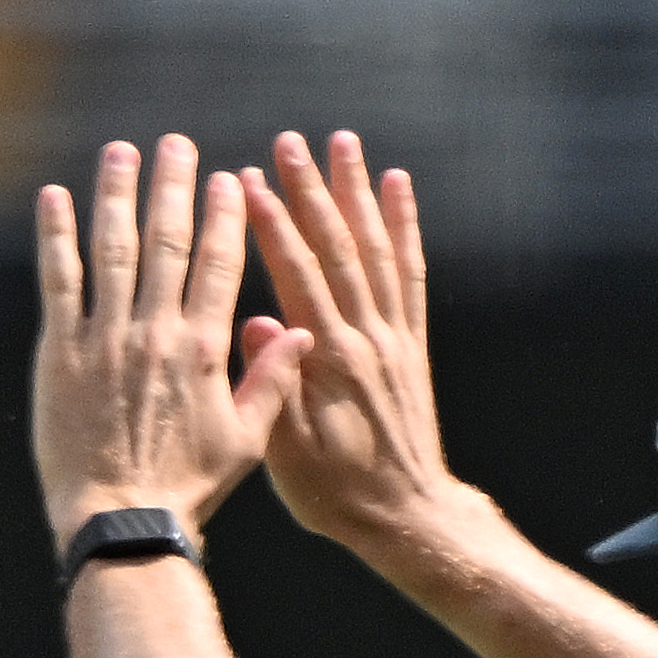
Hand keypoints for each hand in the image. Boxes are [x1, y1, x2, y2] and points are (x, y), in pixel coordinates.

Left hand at [33, 133, 281, 538]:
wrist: (121, 523)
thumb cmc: (185, 489)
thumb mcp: (243, 441)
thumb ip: (269, 381)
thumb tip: (301, 332)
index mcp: (203, 348)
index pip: (218, 263)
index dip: (223, 216)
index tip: (226, 179)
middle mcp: (155, 332)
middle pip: (167, 241)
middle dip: (173, 186)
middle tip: (175, 144)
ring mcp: (105, 339)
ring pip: (113, 249)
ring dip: (117, 194)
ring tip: (121, 152)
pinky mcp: (60, 355)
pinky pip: (59, 283)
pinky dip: (55, 237)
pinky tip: (54, 198)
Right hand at [247, 130, 473, 560]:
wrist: (407, 515)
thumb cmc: (337, 494)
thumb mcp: (287, 455)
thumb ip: (271, 386)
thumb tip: (254, 320)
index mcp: (329, 361)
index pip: (297, 276)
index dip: (271, 226)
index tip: (246, 181)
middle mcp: (366, 336)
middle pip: (338, 247)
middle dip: (311, 190)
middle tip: (290, 142)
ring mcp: (394, 335)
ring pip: (376, 248)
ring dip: (357, 192)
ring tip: (342, 143)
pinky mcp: (411, 343)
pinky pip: (410, 272)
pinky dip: (404, 225)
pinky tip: (396, 188)